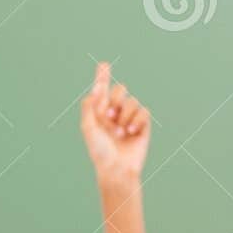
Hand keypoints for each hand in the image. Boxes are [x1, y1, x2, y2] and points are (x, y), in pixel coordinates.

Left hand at [80, 62, 149, 183]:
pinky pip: (144, 111)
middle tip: (109, 114)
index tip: (104, 64)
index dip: (103, 77)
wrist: (117, 168)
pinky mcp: (142, 125)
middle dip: (116, 97)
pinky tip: (131, 132)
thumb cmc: (100, 151)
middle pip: (120, 90)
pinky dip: (137, 120)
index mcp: (99, 113)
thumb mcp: (89, 129)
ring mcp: (129, 118)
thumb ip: (89, 108)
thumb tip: (92, 91)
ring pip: (132, 101)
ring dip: (124, 116)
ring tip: (119, 133)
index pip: (102, 91)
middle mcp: (114, 114)